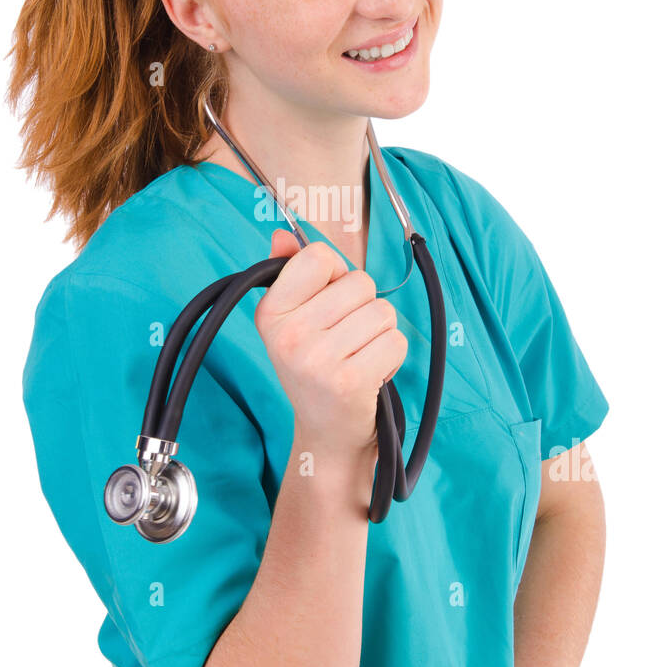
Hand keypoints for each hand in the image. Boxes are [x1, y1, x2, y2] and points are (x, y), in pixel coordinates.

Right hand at [254, 230, 407, 457]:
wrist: (325, 433)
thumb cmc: (315, 367)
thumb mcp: (292, 320)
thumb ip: (291, 272)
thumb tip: (283, 233)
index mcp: (270, 312)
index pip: (318, 256)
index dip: (335, 274)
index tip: (328, 302)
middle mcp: (289, 335)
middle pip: (359, 282)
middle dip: (363, 306)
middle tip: (346, 338)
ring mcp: (318, 359)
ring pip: (382, 311)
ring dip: (380, 332)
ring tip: (358, 356)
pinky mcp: (350, 381)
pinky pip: (396, 341)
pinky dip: (391, 356)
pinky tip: (370, 373)